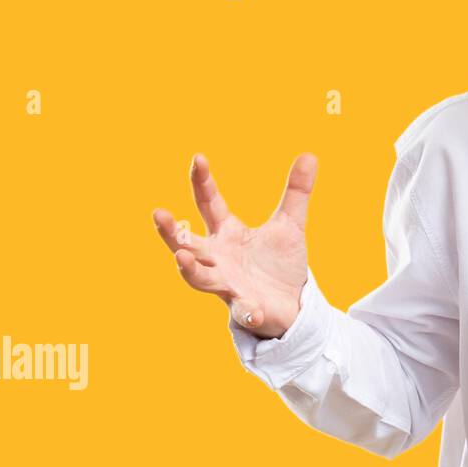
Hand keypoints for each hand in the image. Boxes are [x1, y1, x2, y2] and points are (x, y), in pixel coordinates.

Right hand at [153, 152, 317, 338]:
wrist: (290, 302)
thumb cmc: (278, 262)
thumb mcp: (289, 224)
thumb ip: (296, 192)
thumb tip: (309, 154)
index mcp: (227, 233)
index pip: (209, 203)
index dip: (202, 182)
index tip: (198, 158)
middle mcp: (218, 257)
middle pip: (188, 243)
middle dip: (172, 231)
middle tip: (158, 213)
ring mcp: (228, 284)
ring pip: (200, 278)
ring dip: (189, 269)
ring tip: (180, 258)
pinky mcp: (246, 308)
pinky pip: (243, 311)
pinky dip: (247, 311)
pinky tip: (253, 311)